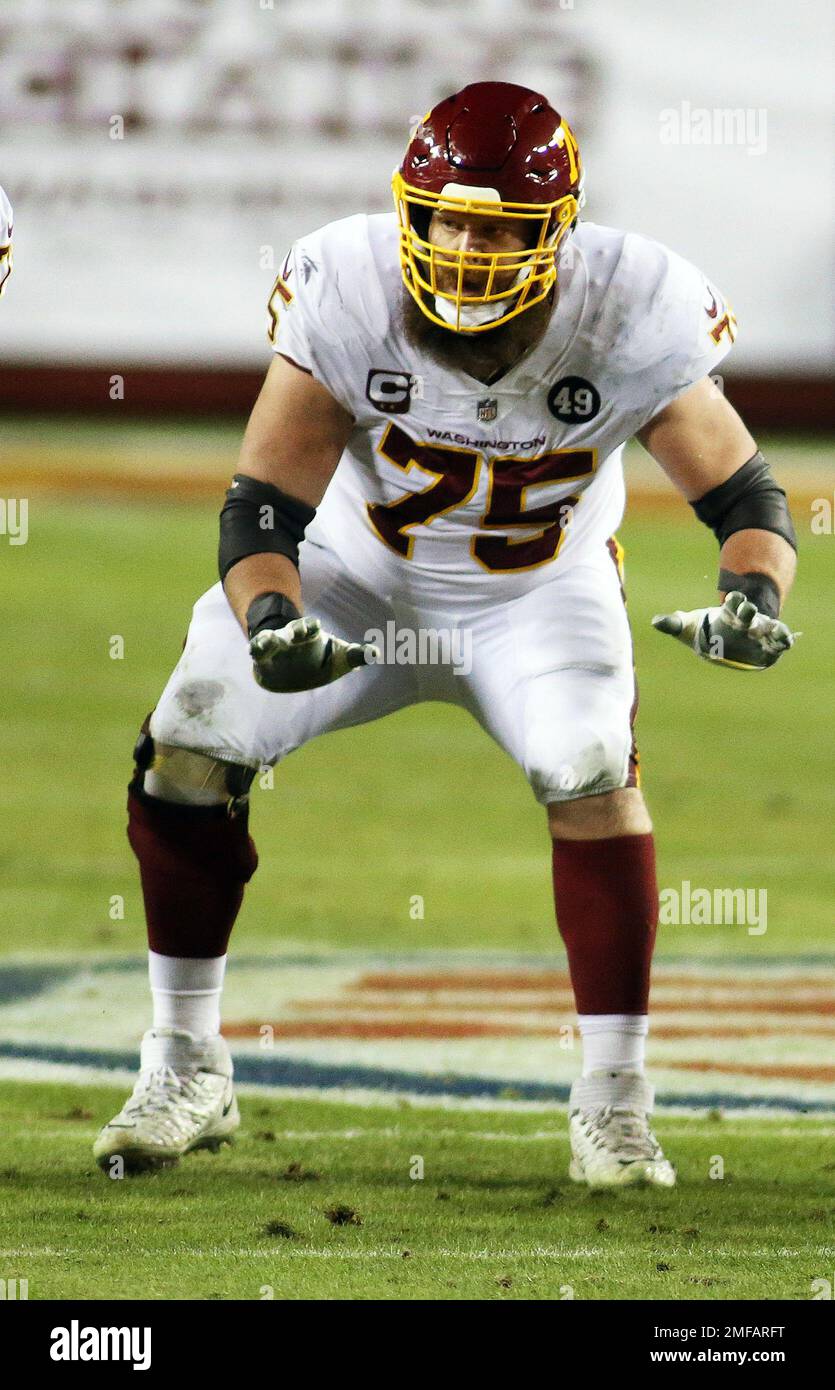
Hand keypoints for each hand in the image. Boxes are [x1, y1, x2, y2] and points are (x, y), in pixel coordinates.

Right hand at [249, 616, 379, 691]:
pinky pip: (257, 653)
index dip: (311, 626)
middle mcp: (292, 637)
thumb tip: (376, 654)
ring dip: (266, 642)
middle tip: (298, 632)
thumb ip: (356, 656)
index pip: (310, 626)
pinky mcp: (263, 659)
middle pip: (292, 629)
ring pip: (270, 639)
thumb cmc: (319, 658)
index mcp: (310, 635)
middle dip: (295, 629)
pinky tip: (254, 655)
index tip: (317, 629)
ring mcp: (276, 646)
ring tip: (262, 646)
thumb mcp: (339, 659)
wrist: (291, 666)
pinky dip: (255, 652)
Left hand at [652, 590, 797, 669]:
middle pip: (749, 611)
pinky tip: (786, 643)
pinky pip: (780, 640)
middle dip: (748, 611)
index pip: (734, 600)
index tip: (730, 600)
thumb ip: (673, 622)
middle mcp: (745, 619)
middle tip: (747, 616)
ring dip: (770, 626)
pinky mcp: (769, 643)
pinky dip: (784, 639)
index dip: (733, 599)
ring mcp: (759, 630)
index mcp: (728, 612)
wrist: (726, 639)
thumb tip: (654, 621)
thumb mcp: (689, 627)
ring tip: (773, 631)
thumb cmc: (706, 630)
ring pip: (768, 624)